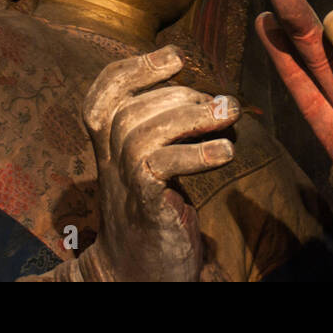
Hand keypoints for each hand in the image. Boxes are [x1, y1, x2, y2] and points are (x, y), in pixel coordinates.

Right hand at [79, 47, 237, 280]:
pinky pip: (159, 166)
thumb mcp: (155, 166)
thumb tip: (212, 98)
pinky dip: (195, 154)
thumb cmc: (156, 213)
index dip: (134, 68)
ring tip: (228, 115)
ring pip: (141, 132)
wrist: (140, 275)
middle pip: (130, 109)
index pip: (103, 93)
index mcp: (109, 146)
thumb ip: (168, 132)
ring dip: (191, 117)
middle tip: (220, 104)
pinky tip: (226, 152)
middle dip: (179, 95)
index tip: (173, 56)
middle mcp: (109, 162)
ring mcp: (123, 184)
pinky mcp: (145, 207)